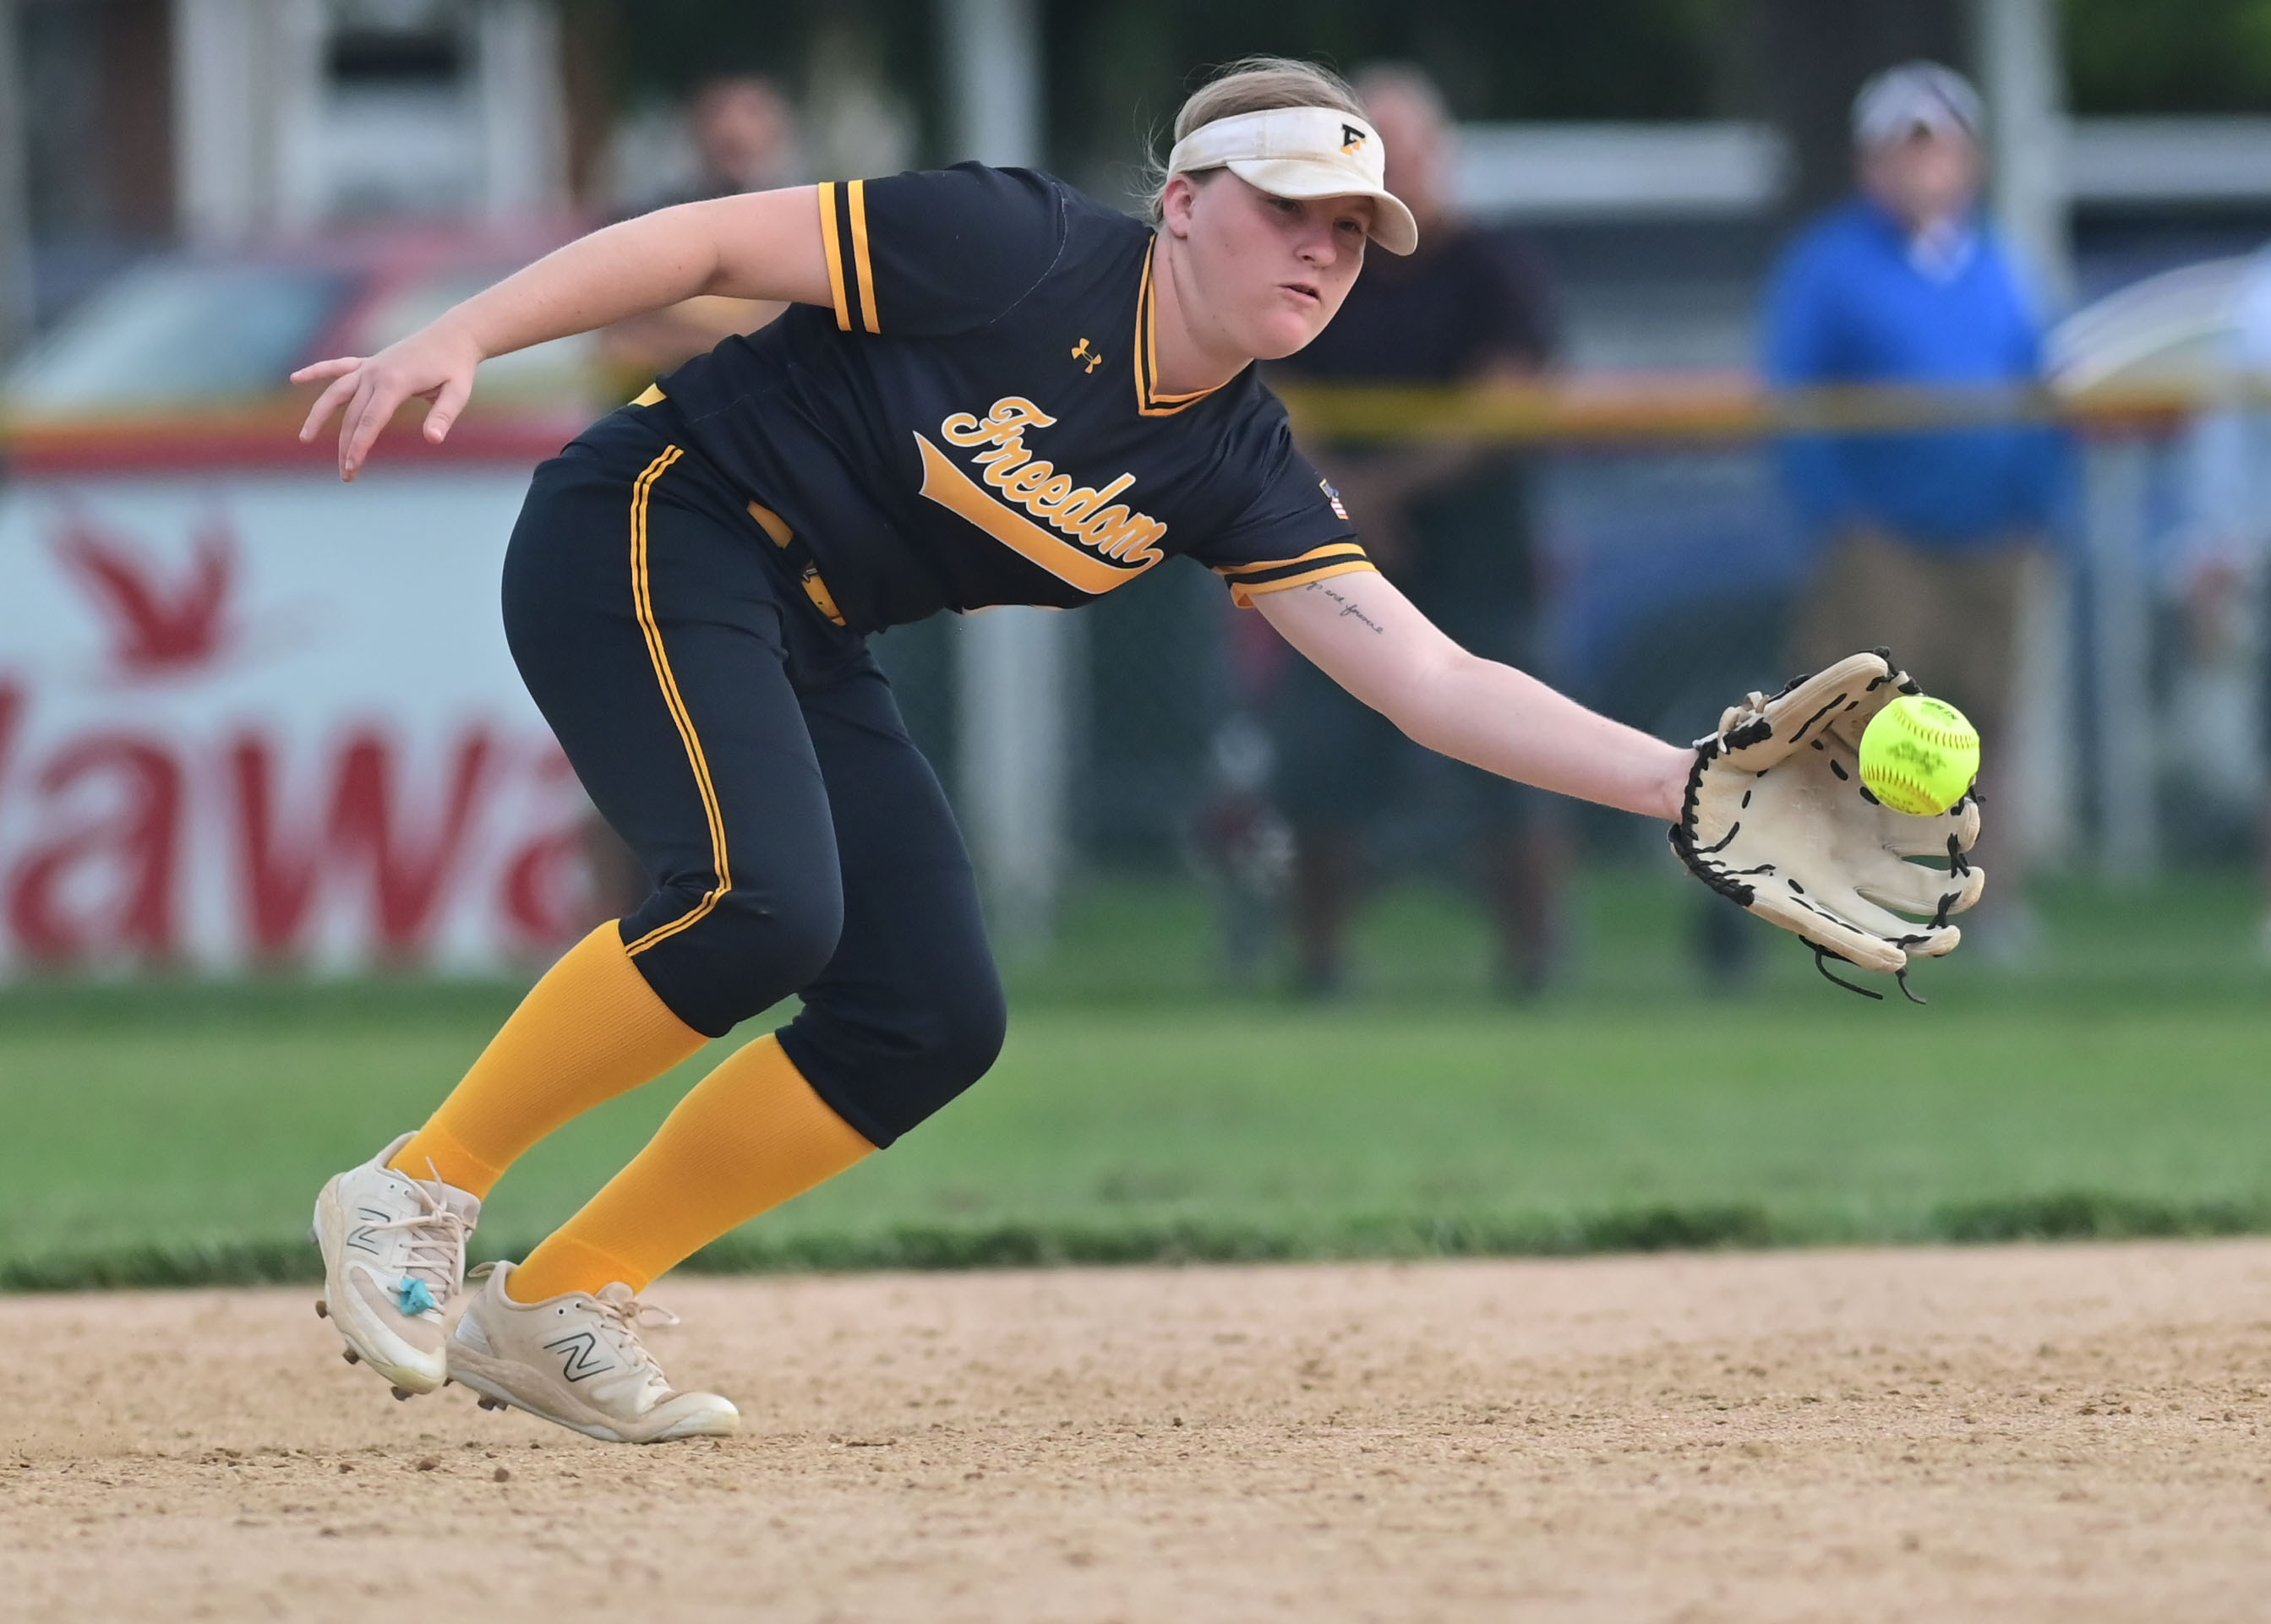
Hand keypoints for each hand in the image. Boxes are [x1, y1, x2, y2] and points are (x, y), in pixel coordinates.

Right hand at [291, 321, 485, 480]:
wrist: (453, 336)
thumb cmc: (457, 368)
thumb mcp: (458, 393)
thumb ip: (444, 416)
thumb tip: (433, 440)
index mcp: (394, 382)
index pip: (370, 420)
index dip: (358, 445)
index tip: (351, 467)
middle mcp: (375, 373)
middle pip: (353, 415)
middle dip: (346, 446)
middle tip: (346, 476)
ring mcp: (369, 367)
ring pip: (336, 393)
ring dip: (319, 416)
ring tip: (305, 438)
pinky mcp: (369, 363)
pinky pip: (338, 367)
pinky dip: (317, 372)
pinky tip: (295, 379)